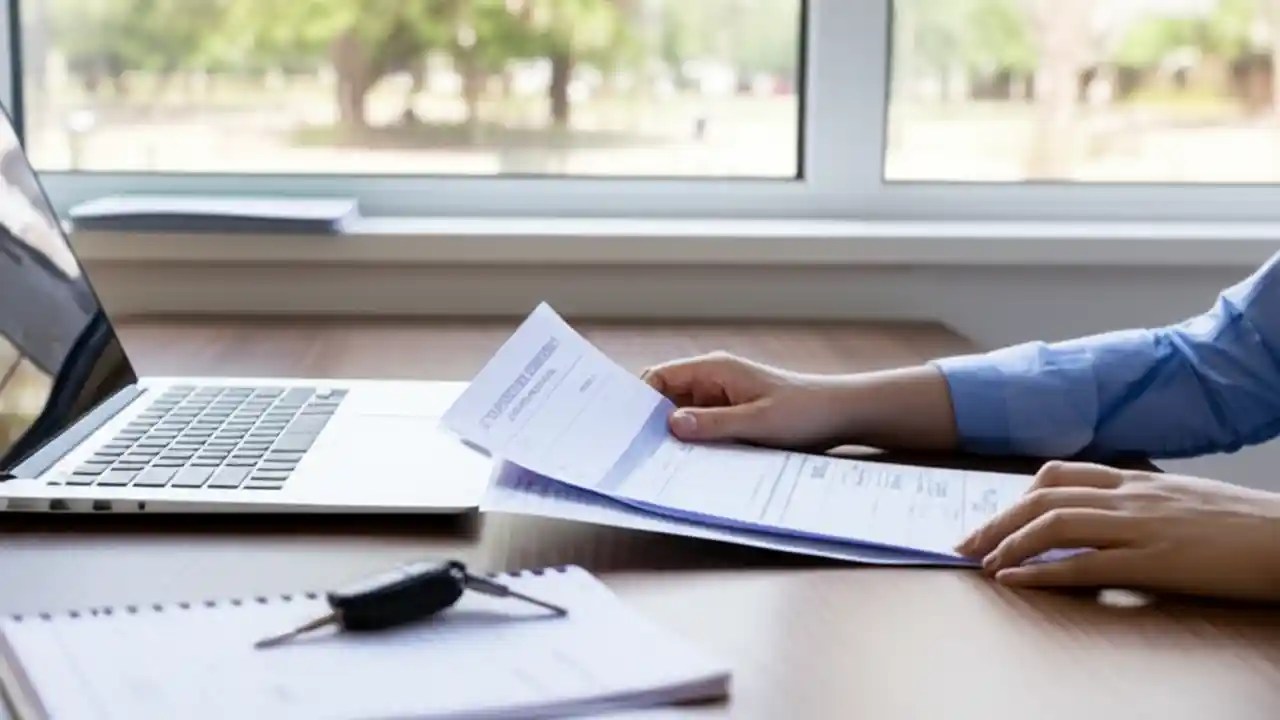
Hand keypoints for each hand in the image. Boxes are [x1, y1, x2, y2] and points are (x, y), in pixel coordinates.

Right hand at [640, 352, 850, 448]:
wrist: (839, 413)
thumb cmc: (803, 411)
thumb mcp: (757, 422)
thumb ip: (714, 423)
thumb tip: (670, 425)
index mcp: (714, 369)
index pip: (659, 377)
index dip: (639, 401)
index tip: (629, 431)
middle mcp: (713, 379)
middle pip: (665, 397)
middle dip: (652, 422)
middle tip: (640, 453)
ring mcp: (722, 396)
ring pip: (682, 415)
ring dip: (675, 435)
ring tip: (662, 462)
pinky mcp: (732, 413)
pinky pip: (702, 426)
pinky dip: (694, 441)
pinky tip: (690, 463)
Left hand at [956, 461, 1279, 601]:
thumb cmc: (1240, 523)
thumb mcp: (1181, 499)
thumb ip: (1138, 502)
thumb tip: (1104, 514)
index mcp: (1136, 480)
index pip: (1059, 474)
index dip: (1017, 495)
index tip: (993, 515)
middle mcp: (1130, 497)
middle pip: (1042, 497)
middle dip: (995, 520)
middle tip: (965, 543)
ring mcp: (1139, 528)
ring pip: (1054, 524)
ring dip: (1008, 543)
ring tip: (981, 561)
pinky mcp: (1153, 563)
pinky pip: (1084, 564)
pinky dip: (1041, 571)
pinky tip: (1014, 579)